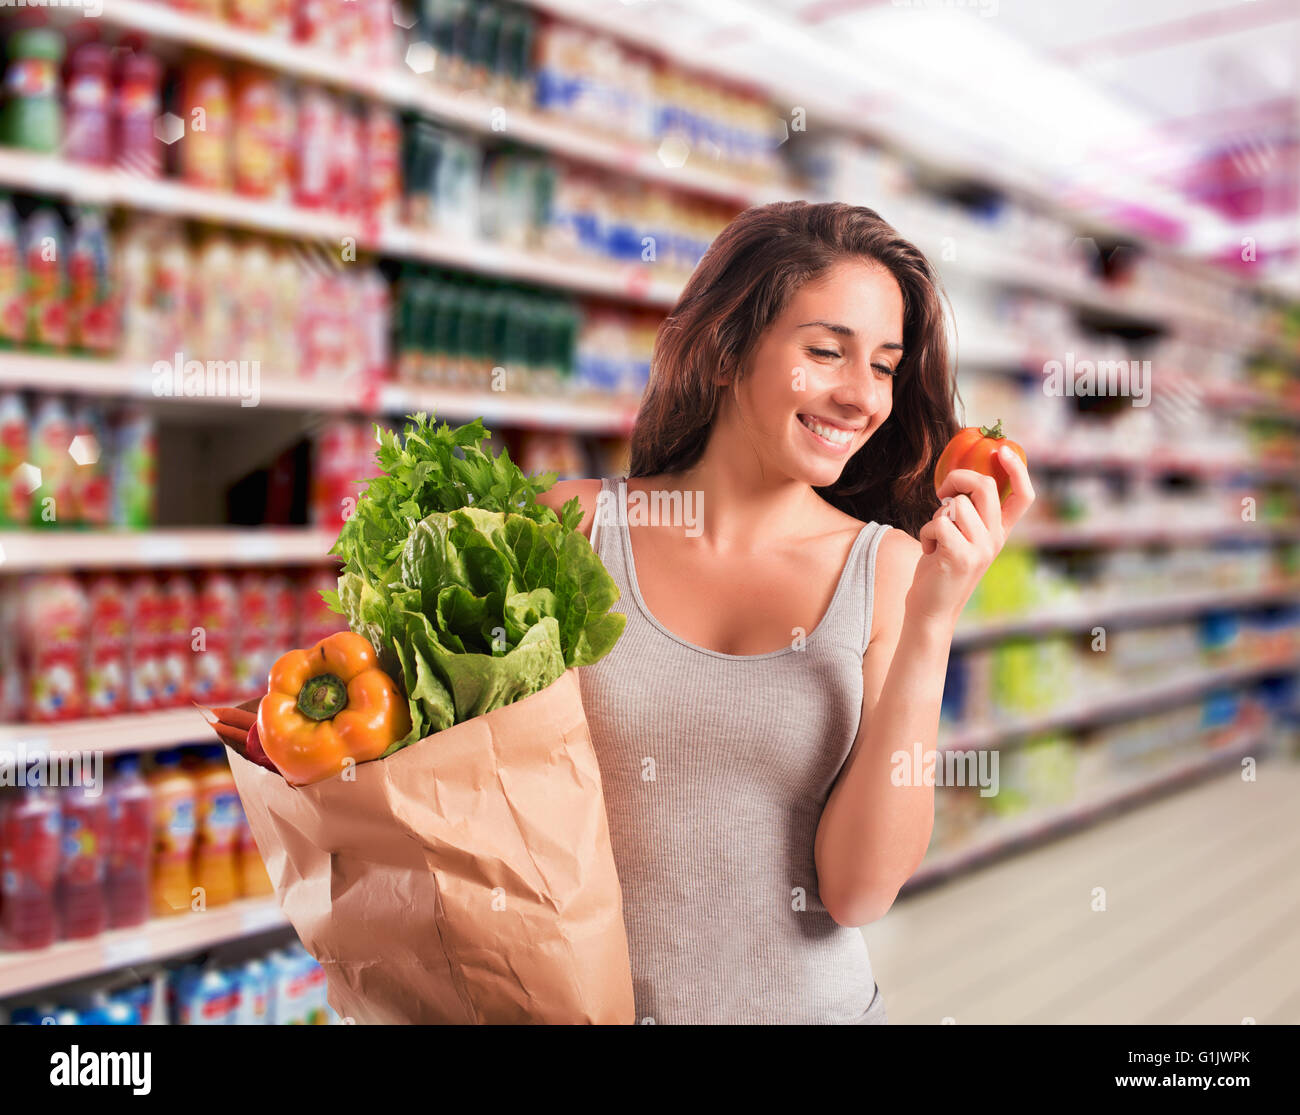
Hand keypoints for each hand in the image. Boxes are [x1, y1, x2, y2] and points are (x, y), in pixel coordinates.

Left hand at [907, 445, 1035, 631]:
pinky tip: (929, 550)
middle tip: (942, 493)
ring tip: (936, 539)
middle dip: (958, 479)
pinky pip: (939, 522)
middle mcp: (996, 540)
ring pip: (956, 505)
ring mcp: (980, 549)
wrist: (932, 611)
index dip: (1017, 469)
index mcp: (1000, 533)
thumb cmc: (941, 570)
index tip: (1003, 450)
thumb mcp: (962, 540)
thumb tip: (958, 481)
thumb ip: (967, 515)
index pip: (1023, 496)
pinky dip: (926, 532)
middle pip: (985, 487)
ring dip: (936, 516)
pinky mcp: (960, 556)